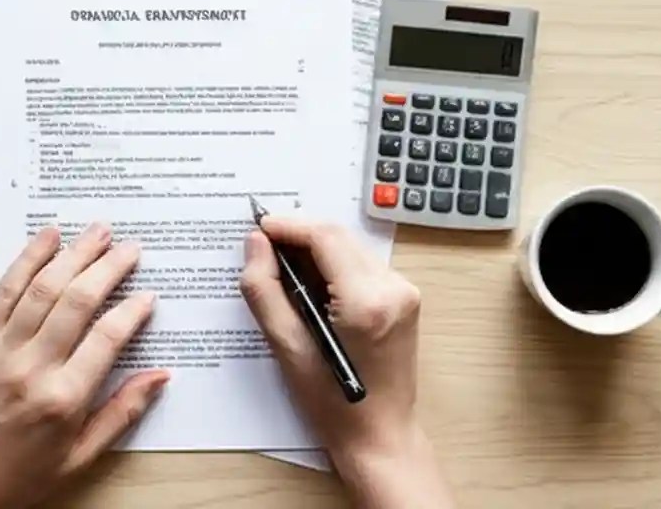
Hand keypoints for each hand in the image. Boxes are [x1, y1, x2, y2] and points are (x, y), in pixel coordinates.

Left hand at [0, 223, 168, 508]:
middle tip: (130, 248)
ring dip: (73, 254)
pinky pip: (3, 292)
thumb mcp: (78, 458)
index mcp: (63, 400)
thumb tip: (160, 376)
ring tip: (96, 232)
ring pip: (43, 288)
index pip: (108, 338)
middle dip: (108, 268)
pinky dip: (26, 260)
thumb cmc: (13, 479)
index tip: (147, 294)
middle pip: (78, 302)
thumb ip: (121, 413)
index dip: (132, 310)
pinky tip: (45, 239)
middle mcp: (32, 369)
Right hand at [240, 218, 451, 508]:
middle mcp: (394, 289)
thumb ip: (266, 290)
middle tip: (262, 248)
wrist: (380, 436)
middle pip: (338, 237)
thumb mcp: (287, 349)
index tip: (257, 227)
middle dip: (298, 235)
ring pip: (349, 248)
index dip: (287, 225)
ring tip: (283, 273)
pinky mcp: (405, 298)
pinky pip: (361, 265)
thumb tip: (255, 244)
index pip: (324, 236)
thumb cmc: (334, 406)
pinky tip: (311, 288)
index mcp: (367, 302)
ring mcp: (404, 292)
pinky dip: (332, 266)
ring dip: (315, 251)